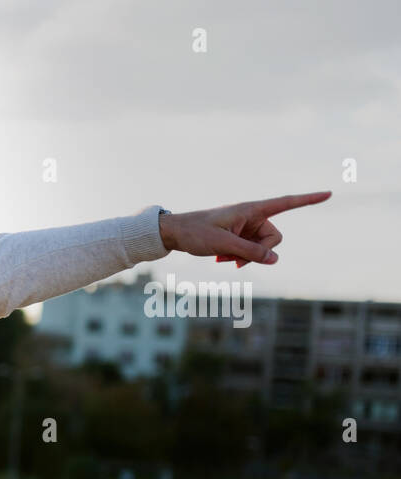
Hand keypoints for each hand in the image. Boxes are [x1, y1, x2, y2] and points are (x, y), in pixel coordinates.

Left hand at [158, 191, 330, 267]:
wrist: (175, 233)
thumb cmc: (197, 233)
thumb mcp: (224, 244)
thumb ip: (251, 252)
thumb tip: (275, 259)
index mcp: (252, 209)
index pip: (286, 203)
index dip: (308, 199)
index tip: (329, 193)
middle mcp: (252, 216)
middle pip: (274, 238)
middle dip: (260, 252)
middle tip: (236, 260)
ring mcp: (246, 227)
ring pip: (262, 248)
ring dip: (246, 257)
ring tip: (223, 258)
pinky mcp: (239, 236)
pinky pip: (250, 251)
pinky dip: (238, 257)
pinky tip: (220, 259)